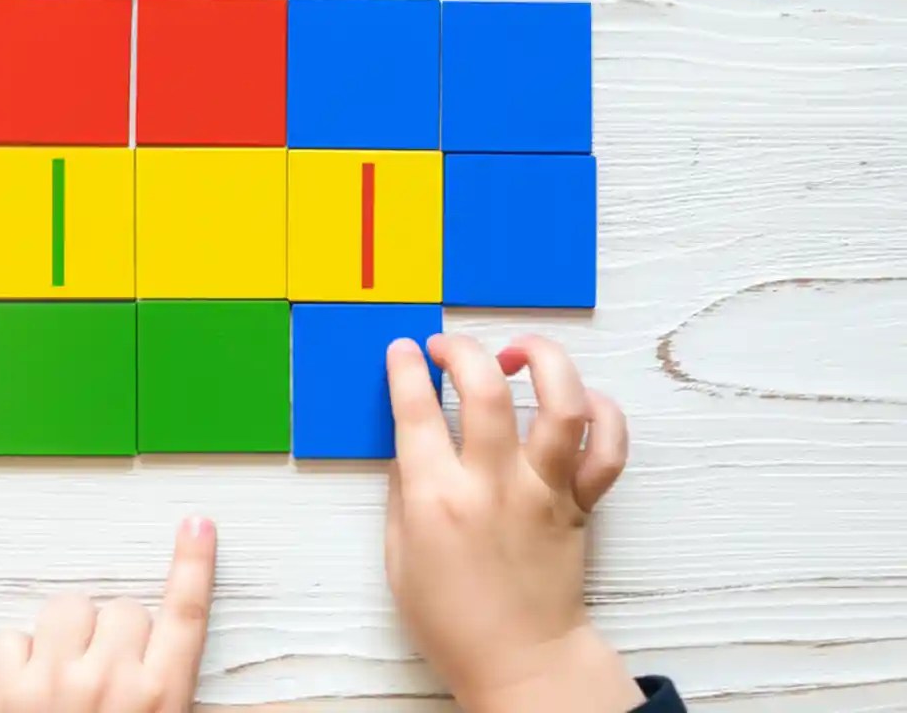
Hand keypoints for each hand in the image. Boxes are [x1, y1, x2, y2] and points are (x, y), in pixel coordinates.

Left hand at [0, 518, 216, 712]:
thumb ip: (211, 709)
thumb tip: (287, 707)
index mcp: (163, 698)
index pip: (187, 614)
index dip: (194, 564)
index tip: (197, 526)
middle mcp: (114, 682)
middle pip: (125, 610)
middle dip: (116, 636)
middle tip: (107, 678)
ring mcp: (55, 682)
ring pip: (69, 608)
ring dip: (67, 635)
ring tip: (66, 676)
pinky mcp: (4, 689)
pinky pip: (11, 636)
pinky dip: (14, 657)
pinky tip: (24, 689)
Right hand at [384, 333, 643, 712]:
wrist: (520, 659)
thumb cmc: (451, 618)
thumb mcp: (398, 556)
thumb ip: (403, 492)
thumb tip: (409, 441)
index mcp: (438, 500)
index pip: (417, 411)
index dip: (405, 369)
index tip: (403, 351)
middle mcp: (493, 486)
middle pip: (485, 390)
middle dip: (461, 350)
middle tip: (447, 347)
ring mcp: (543, 492)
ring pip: (561, 405)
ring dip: (542, 361)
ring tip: (518, 353)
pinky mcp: (580, 504)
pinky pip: (607, 448)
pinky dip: (601, 414)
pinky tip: (576, 402)